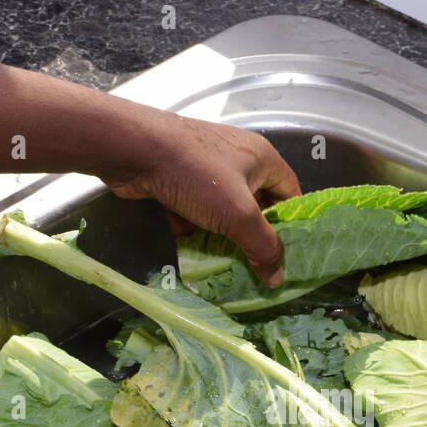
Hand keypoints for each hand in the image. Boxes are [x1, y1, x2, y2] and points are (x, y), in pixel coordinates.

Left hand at [105, 112, 301, 286]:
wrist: (134, 149)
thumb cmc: (195, 173)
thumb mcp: (238, 214)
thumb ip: (262, 247)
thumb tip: (278, 278)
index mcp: (262, 158)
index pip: (290, 193)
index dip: (291, 224)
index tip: (288, 255)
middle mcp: (238, 160)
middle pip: (256, 205)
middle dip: (254, 237)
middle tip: (259, 268)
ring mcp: (206, 169)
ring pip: (223, 211)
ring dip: (223, 238)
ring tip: (228, 268)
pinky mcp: (180, 179)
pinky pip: (196, 211)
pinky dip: (196, 231)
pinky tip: (194, 255)